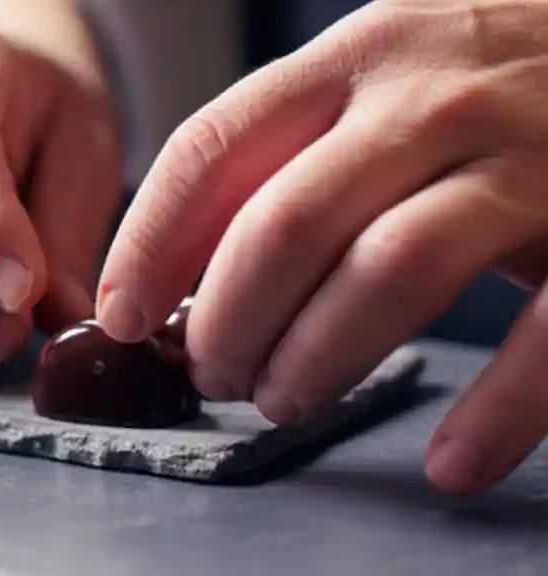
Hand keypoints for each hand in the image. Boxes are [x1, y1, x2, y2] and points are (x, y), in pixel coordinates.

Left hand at [97, 0, 547, 492]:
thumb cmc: (491, 83)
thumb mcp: (382, 81)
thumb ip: (290, 156)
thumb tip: (175, 273)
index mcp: (357, 58)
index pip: (213, 147)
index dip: (148, 244)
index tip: (121, 317)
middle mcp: (434, 96)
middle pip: (286, 223)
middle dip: (226, 321)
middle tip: (213, 376)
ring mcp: (529, 158)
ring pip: (389, 269)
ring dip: (316, 358)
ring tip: (283, 402)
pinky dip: (495, 411)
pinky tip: (450, 463)